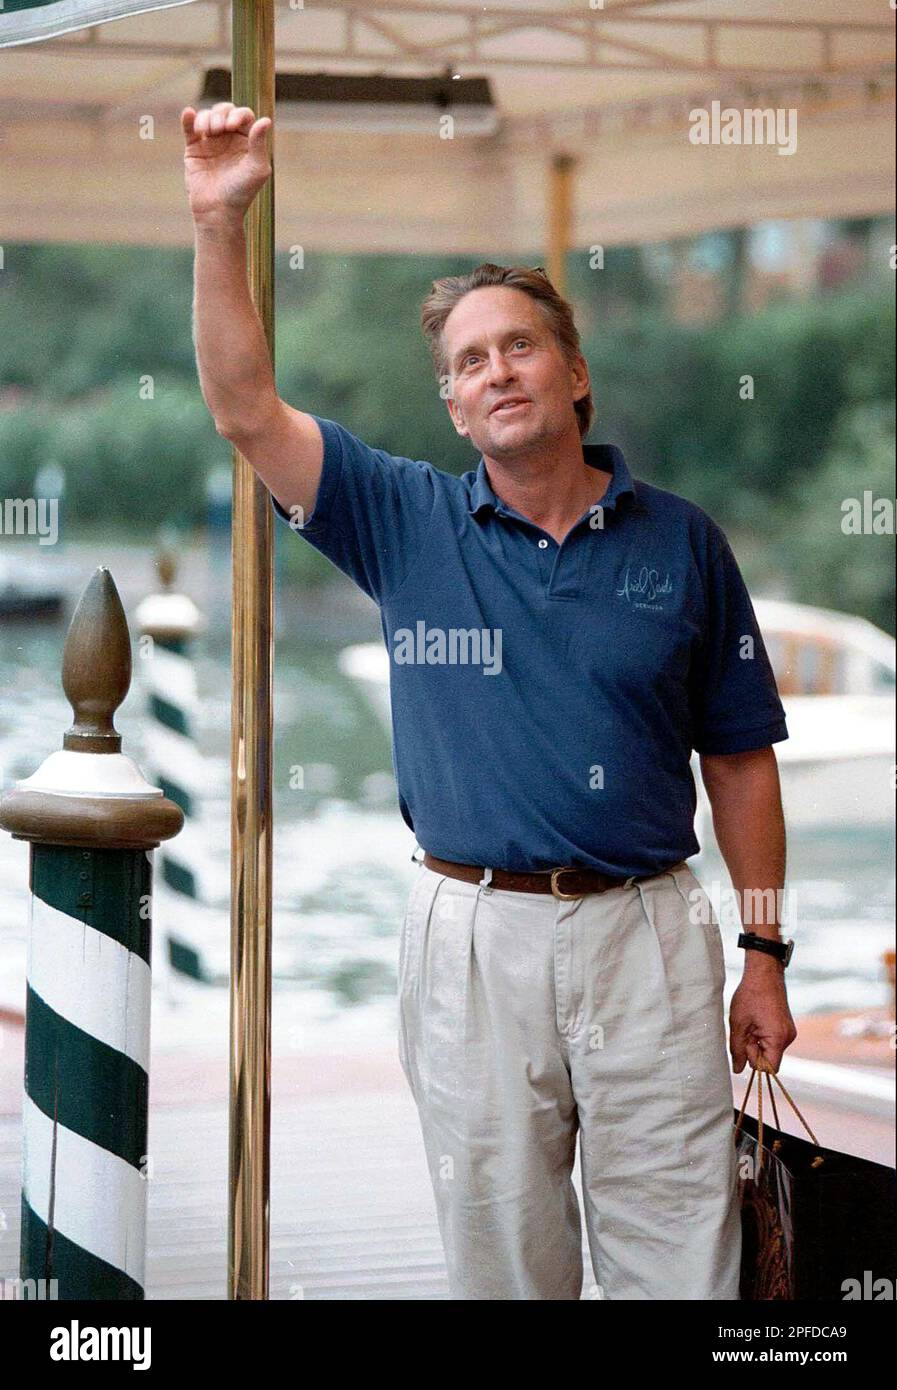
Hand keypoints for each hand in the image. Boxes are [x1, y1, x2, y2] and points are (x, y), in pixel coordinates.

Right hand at [181, 102, 271, 223]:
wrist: (217, 211)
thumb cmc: (241, 193)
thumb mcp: (257, 169)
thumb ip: (259, 143)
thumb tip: (266, 120)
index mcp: (246, 142)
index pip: (244, 116)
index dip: (238, 115)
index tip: (233, 125)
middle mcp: (229, 139)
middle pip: (225, 111)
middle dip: (221, 114)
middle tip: (220, 129)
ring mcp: (210, 142)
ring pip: (208, 116)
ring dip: (207, 118)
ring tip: (208, 132)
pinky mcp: (193, 149)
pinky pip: (189, 128)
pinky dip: (188, 118)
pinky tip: (189, 114)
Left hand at [728, 955, 796, 1072]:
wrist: (764, 974)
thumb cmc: (750, 996)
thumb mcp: (738, 1024)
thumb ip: (737, 1049)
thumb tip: (738, 1070)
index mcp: (778, 1039)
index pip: (769, 1068)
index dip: (754, 1061)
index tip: (746, 1043)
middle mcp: (788, 1038)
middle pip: (769, 1059)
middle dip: (754, 1049)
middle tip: (745, 1029)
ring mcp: (789, 1033)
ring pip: (770, 1050)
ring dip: (756, 1042)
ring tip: (750, 1023)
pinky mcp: (786, 1028)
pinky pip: (773, 1041)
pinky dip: (762, 1036)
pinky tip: (756, 1021)